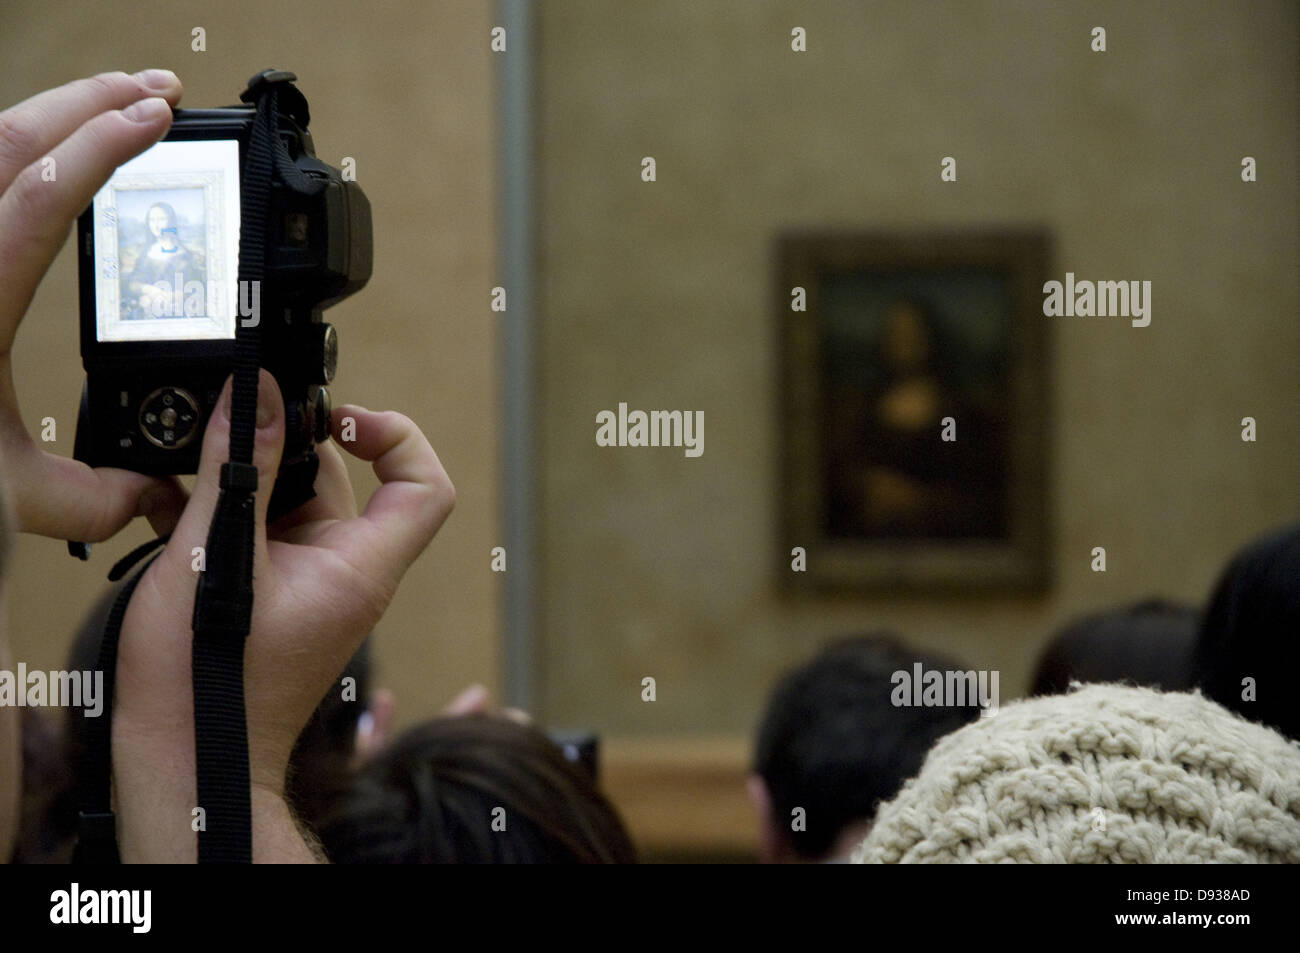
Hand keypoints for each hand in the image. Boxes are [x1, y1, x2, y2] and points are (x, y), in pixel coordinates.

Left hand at [0, 70, 187, 541]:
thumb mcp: (15, 494)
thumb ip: (98, 496)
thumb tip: (156, 491)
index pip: (40, 197)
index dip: (103, 147)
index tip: (158, 118)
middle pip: (8, 140)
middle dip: (90, 102)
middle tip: (157, 90)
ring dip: (53, 113)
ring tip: (116, 103)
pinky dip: (12, 146)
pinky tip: (45, 150)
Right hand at [112, 372, 454, 860]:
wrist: (186, 760)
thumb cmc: (204, 682)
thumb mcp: (212, 557)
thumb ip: (237, 472)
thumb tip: (257, 396)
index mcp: (358, 569)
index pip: (424, 489)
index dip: (396, 437)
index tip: (340, 417)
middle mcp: (345, 573)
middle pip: (345, 481)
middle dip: (287, 445)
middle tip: (235, 425)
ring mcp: (310, 584)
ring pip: (292, 502)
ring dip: (243, 477)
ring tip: (190, 466)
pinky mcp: (275, 593)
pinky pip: (263, 532)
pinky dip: (225, 510)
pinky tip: (170, 502)